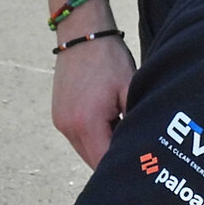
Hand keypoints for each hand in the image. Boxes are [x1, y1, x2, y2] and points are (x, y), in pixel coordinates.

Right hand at [52, 31, 135, 167]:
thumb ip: (133, 122)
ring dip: (105, 149)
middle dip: (115, 161)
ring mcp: (61, 122)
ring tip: (127, 137)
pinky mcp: (59, 116)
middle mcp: (68, 127)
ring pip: (86, 151)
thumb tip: (142, 146)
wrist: (83, 36)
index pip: (105, 161)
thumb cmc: (110, 61)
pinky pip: (79, 138)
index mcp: (87, 123)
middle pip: (94, 161)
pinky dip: (96, 138)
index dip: (125, 166)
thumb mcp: (130, 91)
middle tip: (140, 157)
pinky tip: (113, 126)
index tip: (143, 168)